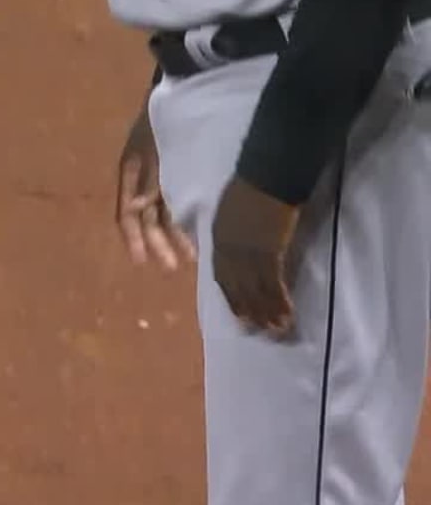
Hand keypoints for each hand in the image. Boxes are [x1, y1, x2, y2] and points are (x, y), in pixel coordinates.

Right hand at [115, 107, 196, 270]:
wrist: (188, 87)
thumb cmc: (167, 119)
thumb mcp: (153, 149)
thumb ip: (146, 179)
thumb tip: (134, 210)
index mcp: (130, 172)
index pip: (127, 214)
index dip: (133, 239)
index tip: (141, 261)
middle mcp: (143, 178)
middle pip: (146, 218)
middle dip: (157, 244)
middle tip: (172, 267)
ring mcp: (161, 175)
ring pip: (163, 214)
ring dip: (173, 236)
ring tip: (190, 257)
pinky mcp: (179, 171)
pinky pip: (177, 202)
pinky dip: (184, 220)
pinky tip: (197, 233)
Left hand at [212, 175, 301, 336]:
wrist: (267, 174)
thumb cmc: (253, 186)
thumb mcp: (231, 211)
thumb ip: (233, 231)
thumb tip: (240, 245)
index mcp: (218, 237)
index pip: (221, 274)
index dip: (230, 295)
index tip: (238, 312)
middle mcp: (229, 249)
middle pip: (237, 286)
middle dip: (248, 309)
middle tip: (257, 330)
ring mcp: (248, 252)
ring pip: (256, 289)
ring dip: (266, 312)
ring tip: (276, 329)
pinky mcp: (269, 251)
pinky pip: (273, 283)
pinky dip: (279, 301)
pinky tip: (287, 315)